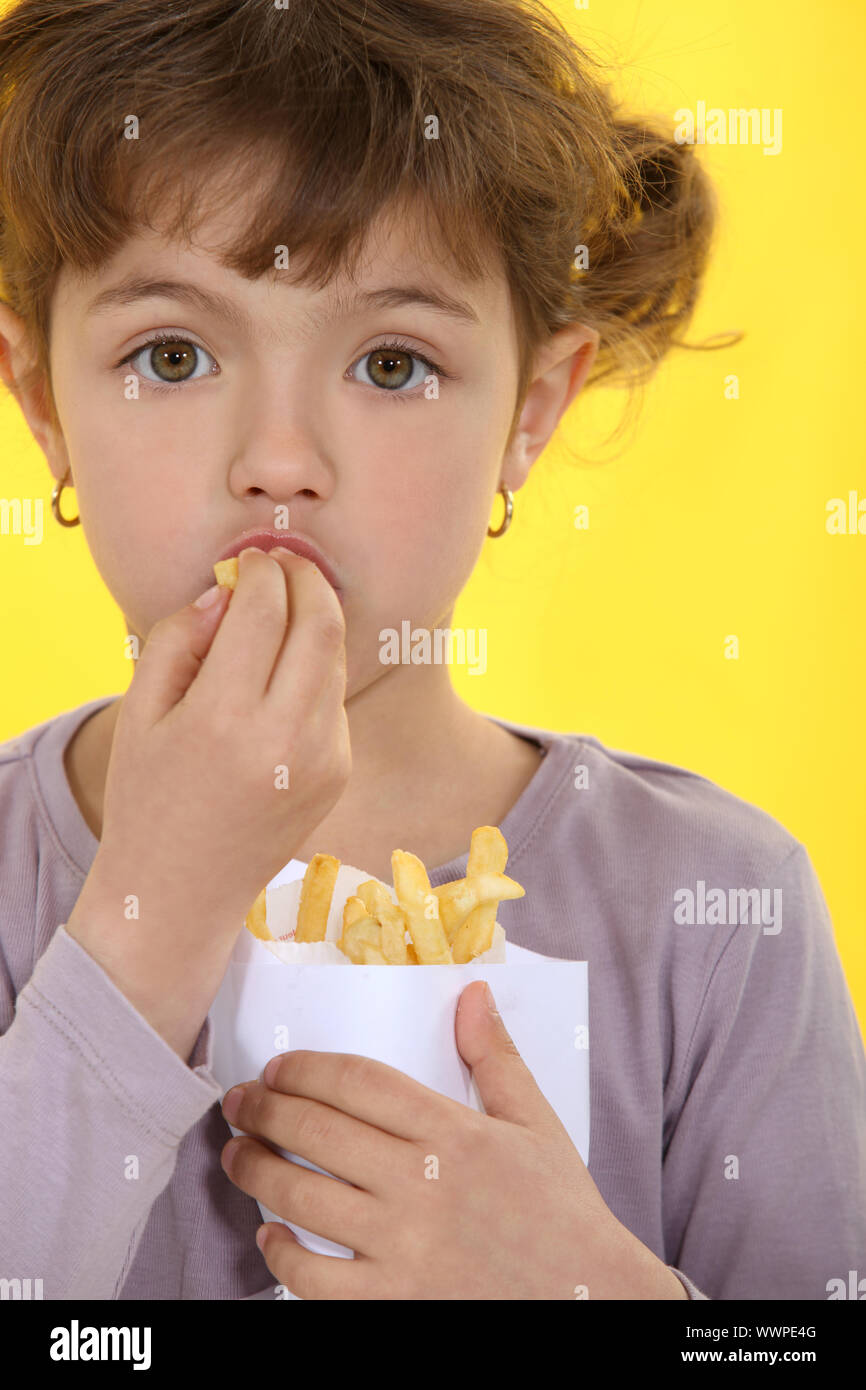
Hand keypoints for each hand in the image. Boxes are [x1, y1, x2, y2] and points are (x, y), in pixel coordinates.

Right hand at [92, 545, 349, 930]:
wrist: (181, 890)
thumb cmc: (148, 795)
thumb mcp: (139, 712)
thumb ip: (177, 638)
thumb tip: (225, 591)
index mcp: (224, 719)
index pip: (265, 610)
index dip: (260, 570)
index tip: (247, 560)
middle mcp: (285, 738)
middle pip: (323, 624)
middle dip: (306, 579)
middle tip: (282, 564)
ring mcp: (322, 759)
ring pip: (337, 657)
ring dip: (316, 619)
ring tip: (282, 608)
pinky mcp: (339, 774)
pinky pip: (336, 697)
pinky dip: (316, 668)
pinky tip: (284, 671)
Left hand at [220, 980, 686, 1299]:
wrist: (588, 1300)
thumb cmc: (561, 1208)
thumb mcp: (535, 1123)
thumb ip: (495, 1055)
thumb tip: (471, 991)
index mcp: (453, 1131)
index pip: (357, 1082)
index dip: (305, 1069)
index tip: (278, 1068)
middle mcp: (421, 1184)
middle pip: (316, 1132)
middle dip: (263, 1110)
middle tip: (239, 1102)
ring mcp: (404, 1246)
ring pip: (302, 1199)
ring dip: (255, 1171)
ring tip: (235, 1155)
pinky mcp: (396, 1300)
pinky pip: (315, 1280)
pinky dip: (280, 1256)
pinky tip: (270, 1236)